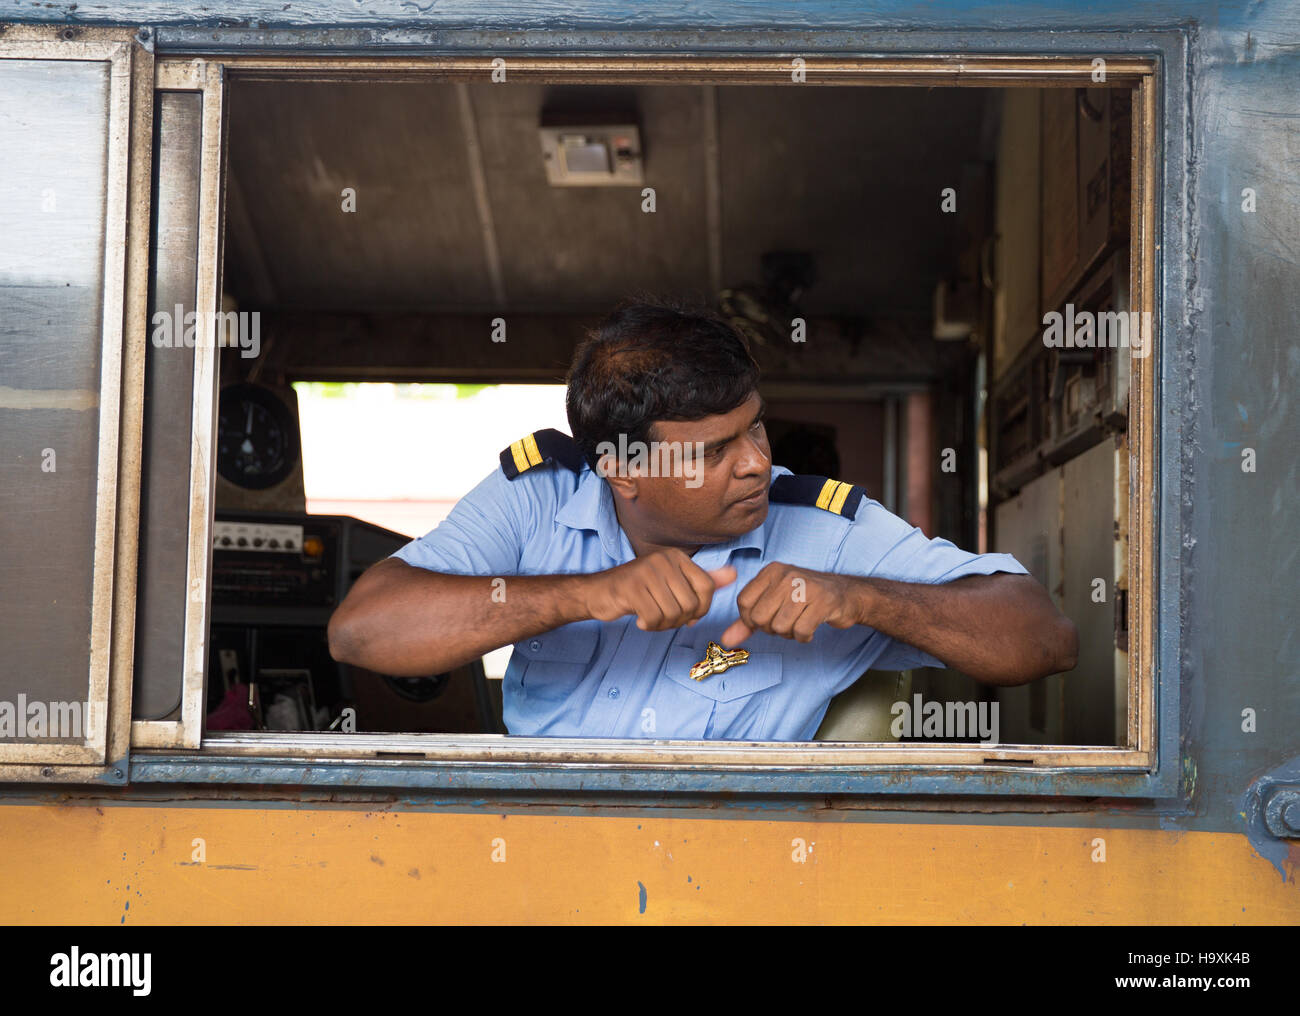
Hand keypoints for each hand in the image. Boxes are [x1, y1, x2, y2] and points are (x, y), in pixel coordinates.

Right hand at [583, 549, 736, 631]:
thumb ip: (703, 579)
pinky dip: (649, 625)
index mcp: (677, 557)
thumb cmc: (638, 589)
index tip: (687, 615)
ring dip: (663, 624)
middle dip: (680, 620)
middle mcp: (664, 559)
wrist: (599, 592)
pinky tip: (640, 620)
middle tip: (663, 618)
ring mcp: (647, 571)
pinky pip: (654, 617)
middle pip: (691, 604)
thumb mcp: (673, 581)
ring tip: (651, 618)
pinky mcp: (632, 587)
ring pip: (674, 613)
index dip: (701, 609)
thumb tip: (734, 574)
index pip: (707, 588)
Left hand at [721, 563, 861, 645]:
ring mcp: (805, 587)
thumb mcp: (774, 603)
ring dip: (790, 633)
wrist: (846, 594)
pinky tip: (811, 627)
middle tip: (787, 622)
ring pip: (780, 626)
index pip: (744, 602)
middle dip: (772, 629)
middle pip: (760, 617)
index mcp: (771, 571)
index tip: (766, 620)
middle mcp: (786, 575)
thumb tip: (726, 639)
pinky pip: (802, 631)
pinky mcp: (823, 601)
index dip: (751, 620)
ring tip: (800, 623)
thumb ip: (748, 621)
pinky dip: (805, 636)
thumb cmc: (806, 598)